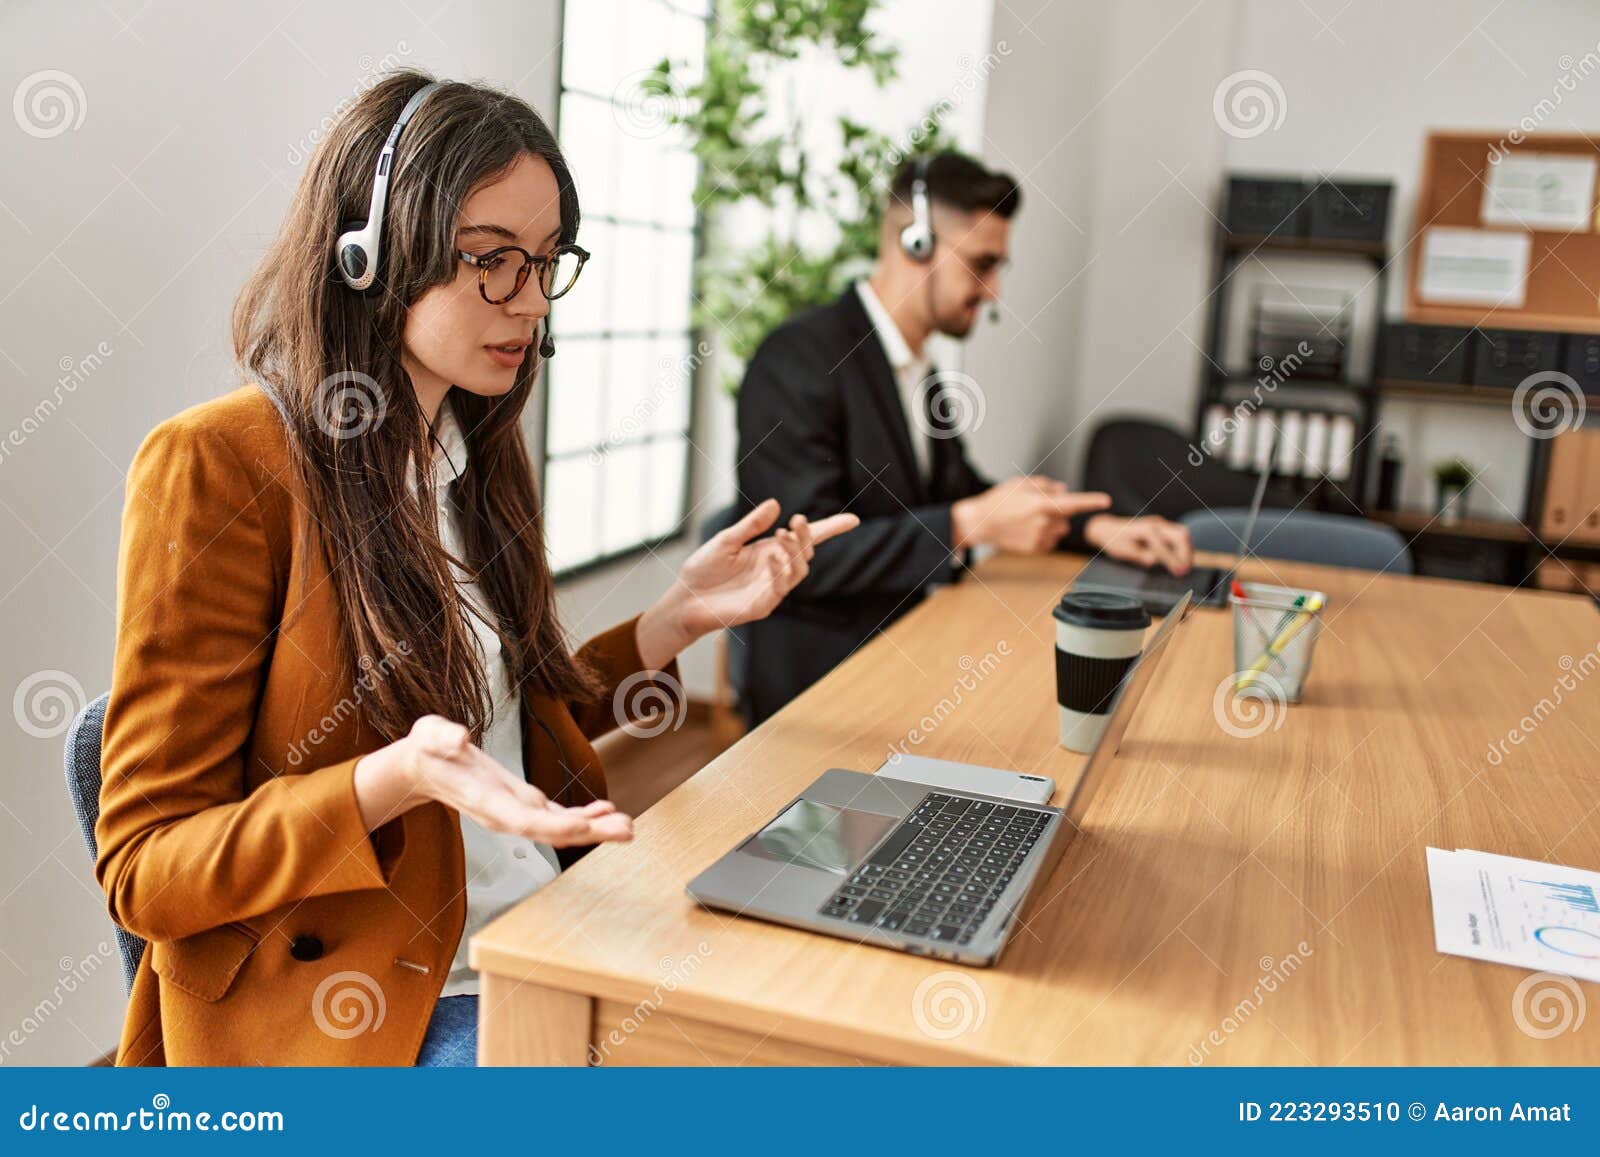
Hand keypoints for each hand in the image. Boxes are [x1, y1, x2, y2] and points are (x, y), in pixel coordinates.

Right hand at [353, 716, 632, 846]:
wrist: (424, 767)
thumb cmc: (429, 749)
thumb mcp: (429, 735)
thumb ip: (441, 737)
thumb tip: (457, 737)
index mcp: (485, 801)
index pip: (522, 820)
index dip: (553, 826)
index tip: (583, 827)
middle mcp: (504, 814)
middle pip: (550, 831)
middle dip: (589, 832)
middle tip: (627, 831)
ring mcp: (515, 812)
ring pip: (559, 827)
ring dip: (595, 828)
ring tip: (628, 826)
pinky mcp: (522, 804)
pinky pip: (557, 816)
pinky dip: (583, 816)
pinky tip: (607, 811)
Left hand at [635, 498, 860, 666]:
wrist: (686, 599)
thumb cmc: (704, 570)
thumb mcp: (727, 540)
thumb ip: (751, 525)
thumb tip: (776, 504)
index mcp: (769, 550)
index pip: (806, 539)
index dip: (830, 529)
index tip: (853, 519)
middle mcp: (776, 568)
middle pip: (807, 551)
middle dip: (807, 535)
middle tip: (796, 521)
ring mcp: (773, 587)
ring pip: (800, 569)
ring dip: (795, 551)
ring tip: (781, 536)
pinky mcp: (765, 604)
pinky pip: (782, 586)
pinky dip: (781, 569)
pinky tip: (771, 556)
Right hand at [950, 475, 1110, 553]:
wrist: (981, 523)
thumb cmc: (1000, 500)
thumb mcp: (1022, 483)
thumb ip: (1047, 485)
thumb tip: (1064, 490)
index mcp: (1041, 504)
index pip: (1073, 502)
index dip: (1091, 501)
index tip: (1106, 500)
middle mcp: (1044, 522)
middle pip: (1066, 517)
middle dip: (1058, 511)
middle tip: (1037, 507)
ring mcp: (1040, 538)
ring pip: (1060, 530)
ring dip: (1052, 524)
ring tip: (1029, 519)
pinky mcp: (1036, 549)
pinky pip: (1051, 541)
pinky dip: (1044, 535)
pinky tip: (1027, 530)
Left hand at [1085, 514, 1193, 575]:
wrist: (1107, 528)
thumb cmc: (1114, 541)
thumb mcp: (1123, 551)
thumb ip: (1138, 555)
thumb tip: (1152, 561)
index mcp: (1145, 530)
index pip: (1164, 546)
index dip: (1172, 561)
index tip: (1179, 573)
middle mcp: (1155, 523)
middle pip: (1180, 535)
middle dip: (1185, 554)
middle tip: (1185, 571)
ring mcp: (1160, 523)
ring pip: (1182, 533)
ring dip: (1187, 550)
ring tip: (1186, 567)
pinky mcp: (1162, 526)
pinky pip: (1178, 534)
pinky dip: (1183, 546)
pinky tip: (1182, 559)